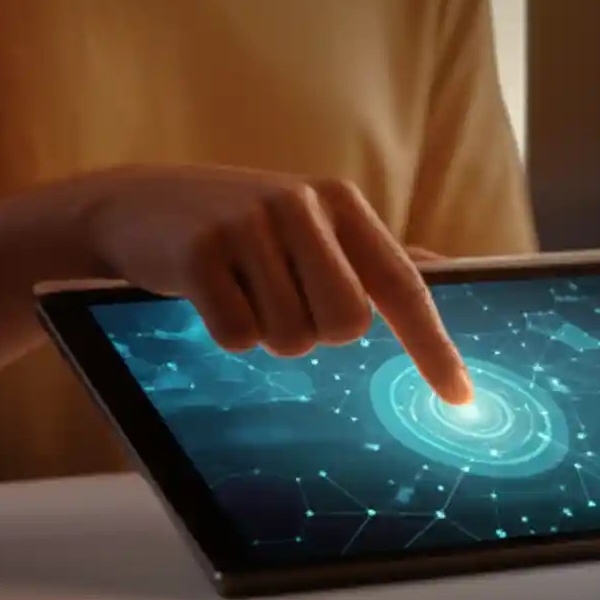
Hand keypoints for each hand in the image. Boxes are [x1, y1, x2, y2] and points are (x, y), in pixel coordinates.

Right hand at [72, 165, 471, 403]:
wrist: (138, 206)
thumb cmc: (243, 226)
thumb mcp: (310, 224)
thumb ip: (372, 253)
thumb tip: (443, 270)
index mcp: (340, 202)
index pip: (402, 286)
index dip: (433, 345)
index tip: (460, 397)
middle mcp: (302, 205)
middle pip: (348, 324)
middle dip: (320, 333)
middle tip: (285, 303)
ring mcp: (248, 224)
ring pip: (292, 337)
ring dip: (269, 333)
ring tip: (243, 291)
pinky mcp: (200, 252)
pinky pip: (238, 337)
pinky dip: (227, 335)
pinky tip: (210, 295)